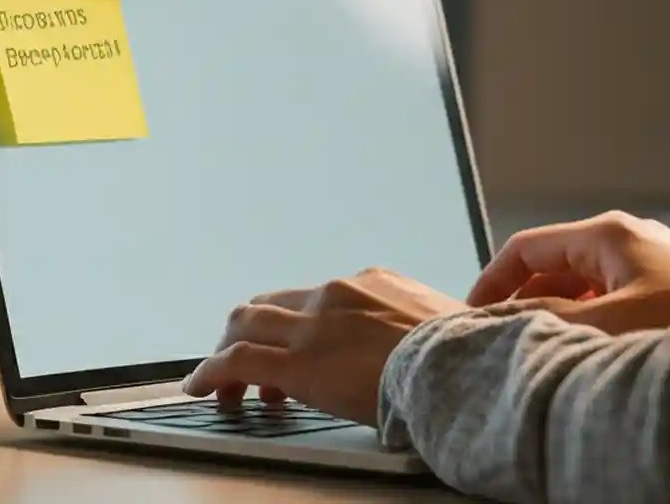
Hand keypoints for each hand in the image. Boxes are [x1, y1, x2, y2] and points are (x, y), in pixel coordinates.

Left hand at [183, 268, 468, 424]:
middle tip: (245, 365)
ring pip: (244, 325)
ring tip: (218, 382)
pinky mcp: (297, 363)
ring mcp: (314, 326)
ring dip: (226, 351)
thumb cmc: (468, 353)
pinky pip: (235, 361)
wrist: (463, 367)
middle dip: (250, 331)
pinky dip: (210, 372)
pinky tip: (201, 388)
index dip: (297, 325)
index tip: (297, 349)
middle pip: (270, 303)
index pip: (316, 297)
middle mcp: (336, 295)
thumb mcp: (449, 323)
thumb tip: (439, 343)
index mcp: (373, 283)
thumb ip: (425, 328)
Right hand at [469, 211, 669, 333]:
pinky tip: (586, 350)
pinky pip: (608, 297)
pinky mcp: (666, 285)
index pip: (526, 248)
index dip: (491, 282)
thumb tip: (500, 321)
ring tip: (542, 351)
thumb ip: (551, 319)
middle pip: (551, 267)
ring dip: (558, 316)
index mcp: (606, 233)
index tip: (473, 318)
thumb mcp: (611, 321)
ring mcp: (647, 260)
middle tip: (503, 342)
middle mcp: (624, 238)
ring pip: (580, 285)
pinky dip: (588, 320)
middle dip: (524, 303)